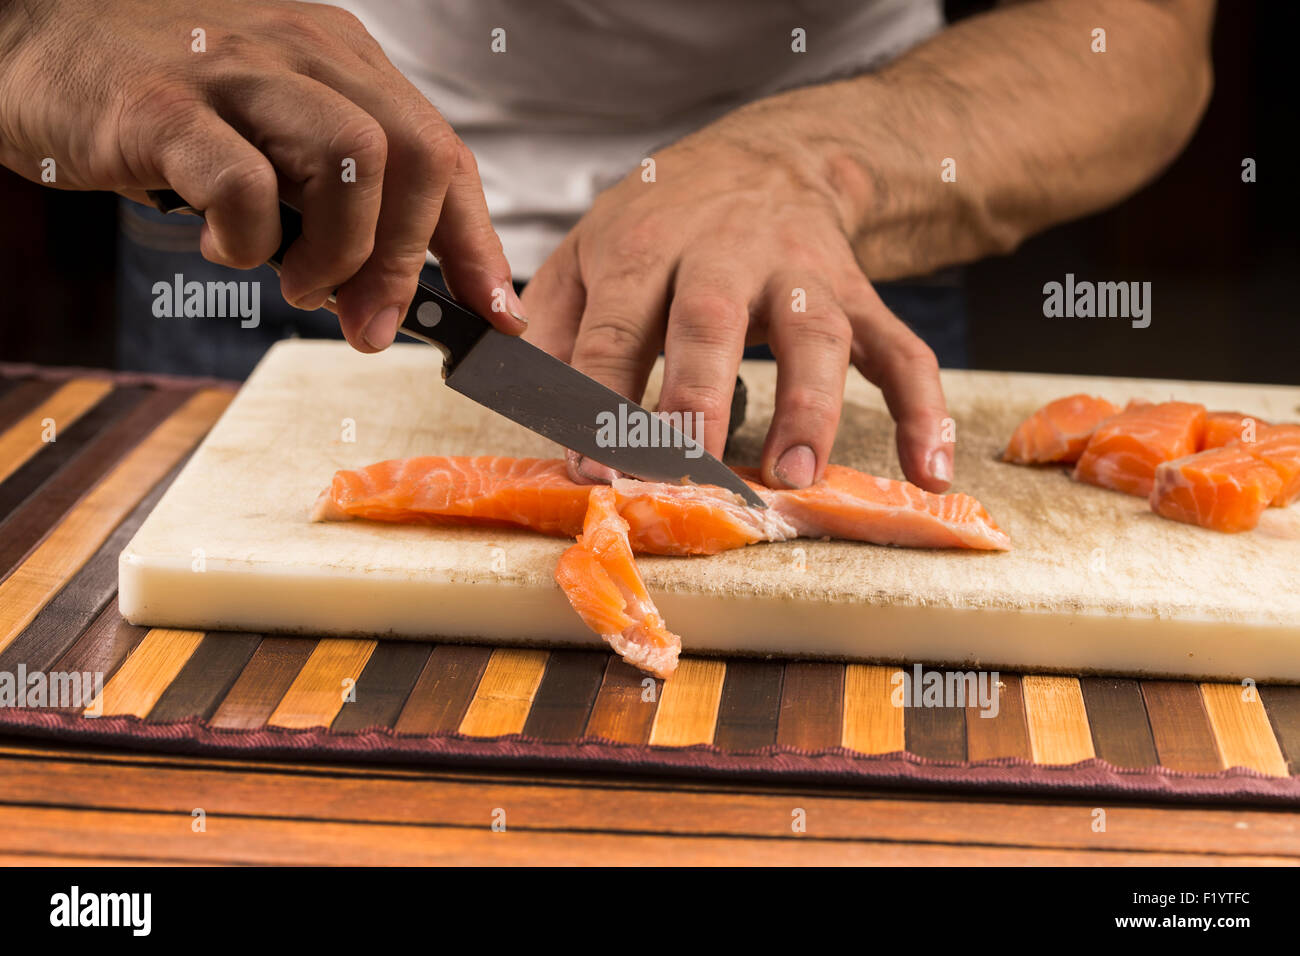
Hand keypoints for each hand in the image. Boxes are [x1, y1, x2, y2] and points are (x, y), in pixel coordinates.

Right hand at [0, 0, 524, 348]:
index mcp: (344, 61)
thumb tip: (388, 296)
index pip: (445, 154)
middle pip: (418, 158)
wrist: (34, 32)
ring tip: (300, 286)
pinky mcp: (163, 108)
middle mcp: (306, 53)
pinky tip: (227, 248)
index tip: (494, 314)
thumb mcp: (275, 131)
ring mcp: (237, 72)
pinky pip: (244, 183)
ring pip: (355, 162)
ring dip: (342, 254)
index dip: (476, 244)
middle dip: (412, 263)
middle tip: (375, 325)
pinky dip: (249, 239)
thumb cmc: (163, 97)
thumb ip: (335, 197)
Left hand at [521, 120, 952, 490]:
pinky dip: (923, 410)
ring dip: (809, 406)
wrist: (764, 158)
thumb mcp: (588, 250)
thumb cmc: (662, 222)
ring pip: (817, 336)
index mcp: (646, 244)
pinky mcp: (858, 295)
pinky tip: (929, 471)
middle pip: (712, 322)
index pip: (616, 326)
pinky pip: (902, 349)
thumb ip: (549, 323)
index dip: (599, 396)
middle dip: (699, 394)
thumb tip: (517, 400)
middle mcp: (726, 254)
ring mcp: (802, 274)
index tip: (589, 465)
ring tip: (796, 476)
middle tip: (688, 464)